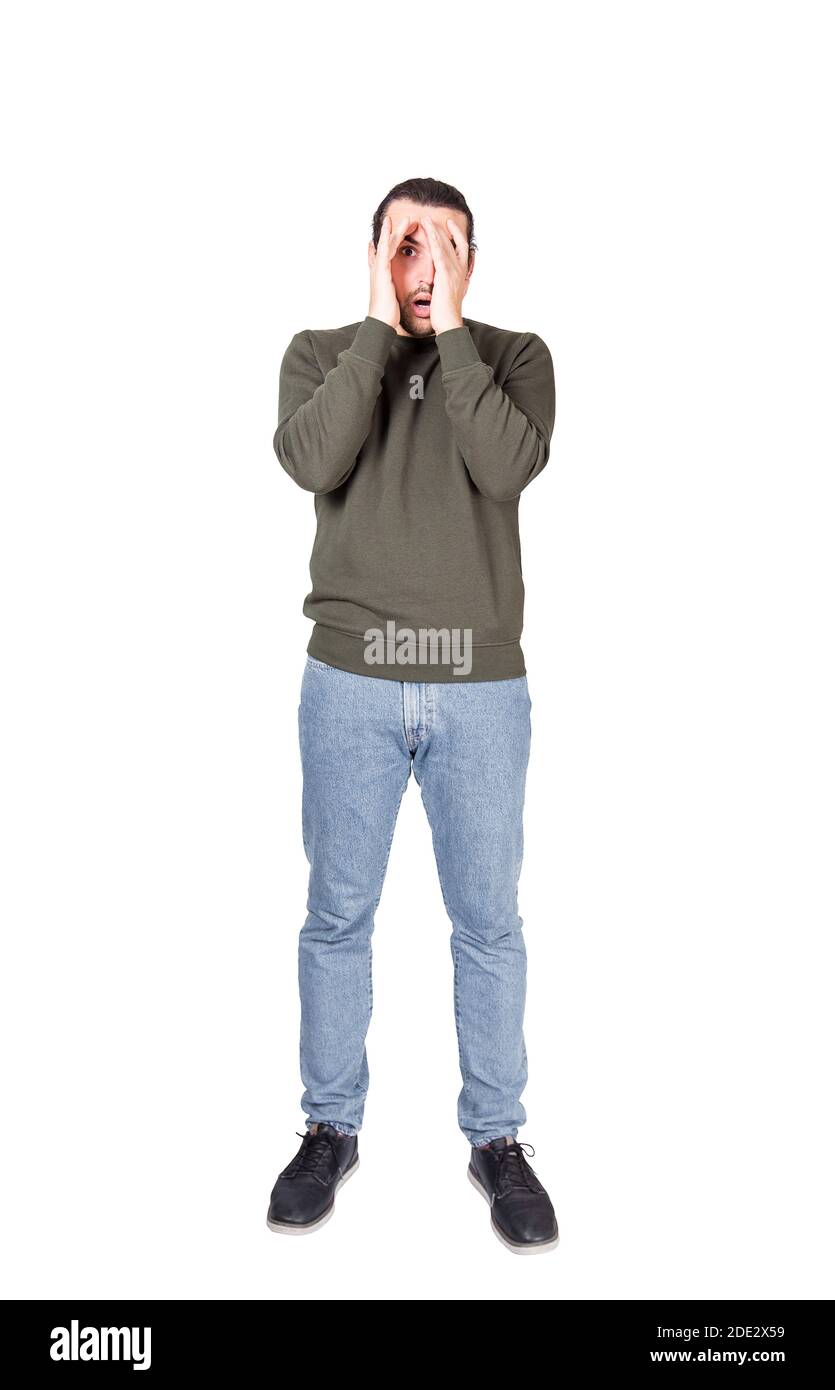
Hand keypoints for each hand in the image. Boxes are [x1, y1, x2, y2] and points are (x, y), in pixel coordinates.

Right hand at [368, 214, 412, 328]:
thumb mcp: (392, 298)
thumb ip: (393, 290)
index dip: (383, 244)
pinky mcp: (381, 271)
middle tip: (390, 219)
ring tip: (396, 218)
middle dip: (388, 233)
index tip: (385, 234)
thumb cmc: (388, 314)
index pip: (382, 256)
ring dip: (390, 230)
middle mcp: (377, 270)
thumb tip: (394, 289)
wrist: (381, 322)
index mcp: (381, 276)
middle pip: (383, 247)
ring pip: (385, 244)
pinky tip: (390, 228)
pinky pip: (385, 250)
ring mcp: (378, 269)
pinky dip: (387, 238)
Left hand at [421, 216, 467, 333]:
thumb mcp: (450, 291)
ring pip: (445, 246)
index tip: (448, 223)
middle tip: (430, 218)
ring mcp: (454, 271)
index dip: (455, 234)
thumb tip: (446, 274)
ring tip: (425, 220)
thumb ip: (449, 279)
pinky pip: (439, 255)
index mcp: (461, 272)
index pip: (461, 247)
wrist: (449, 323)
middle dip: (441, 229)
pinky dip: (435, 242)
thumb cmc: (446, 311)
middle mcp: (460, 269)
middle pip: (452, 243)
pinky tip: (429, 233)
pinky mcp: (445, 276)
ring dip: (435, 231)